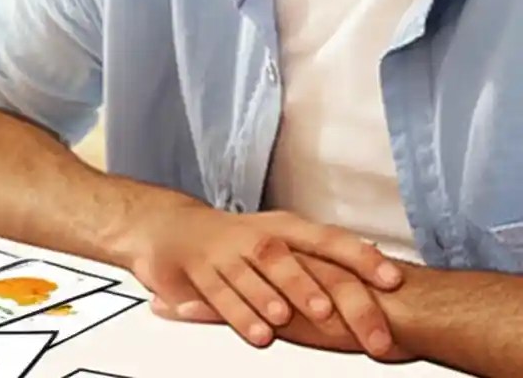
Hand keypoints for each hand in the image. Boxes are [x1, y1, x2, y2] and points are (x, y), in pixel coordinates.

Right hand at [127, 203, 402, 355]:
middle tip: (345, 320)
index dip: (362, 258)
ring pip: (254, 270)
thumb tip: (385, 270)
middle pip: (294, 258)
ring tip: (290, 318)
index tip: (394, 281)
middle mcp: (259, 236)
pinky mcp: (198, 269)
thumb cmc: (236, 242)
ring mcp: (226, 250)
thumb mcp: (280, 243)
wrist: (169, 228)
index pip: (330, 239)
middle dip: (321, 291)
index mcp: (286, 228)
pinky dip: (241, 313)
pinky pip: (221, 291)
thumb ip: (322, 260)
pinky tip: (260, 334)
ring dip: (275, 295)